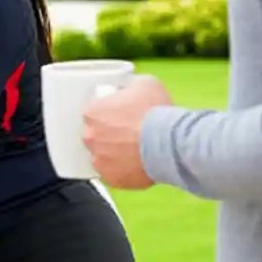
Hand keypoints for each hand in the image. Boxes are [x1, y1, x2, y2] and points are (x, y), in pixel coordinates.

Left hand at [83, 74, 173, 189]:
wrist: (171, 142)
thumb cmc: (157, 111)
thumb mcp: (144, 83)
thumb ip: (130, 85)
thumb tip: (130, 86)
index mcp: (92, 113)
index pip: (93, 113)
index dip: (107, 113)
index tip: (119, 115)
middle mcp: (90, 137)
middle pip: (95, 135)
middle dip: (108, 134)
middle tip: (127, 133)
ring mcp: (100, 160)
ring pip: (102, 156)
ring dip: (113, 153)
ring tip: (133, 151)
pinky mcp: (113, 179)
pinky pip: (113, 175)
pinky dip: (122, 171)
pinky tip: (134, 165)